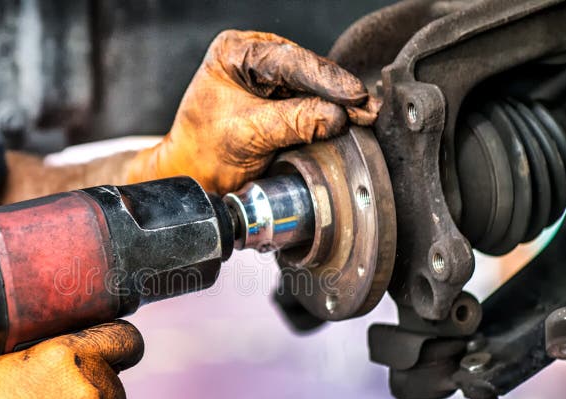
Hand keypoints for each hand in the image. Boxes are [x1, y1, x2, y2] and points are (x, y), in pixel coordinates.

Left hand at [126, 29, 379, 194]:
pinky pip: (311, 104)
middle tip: (369, 108)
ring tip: (367, 115)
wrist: (196, 177)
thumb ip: (292, 122)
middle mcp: (255, 58)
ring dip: (340, 104)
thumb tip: (336, 117)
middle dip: (338, 92)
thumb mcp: (248, 135)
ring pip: (313, 87)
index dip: (326, 79)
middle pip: (306, 71)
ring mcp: (270, 79)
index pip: (289, 61)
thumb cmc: (204, 153)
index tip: (353, 95)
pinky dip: (331, 114)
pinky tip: (353, 120)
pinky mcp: (282, 102)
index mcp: (236, 53)